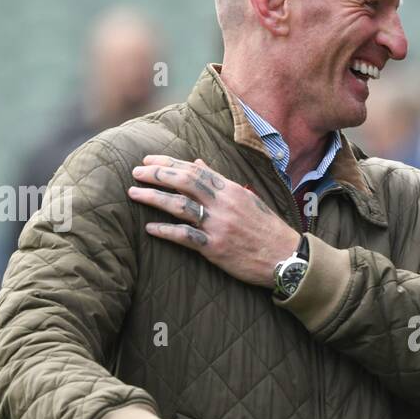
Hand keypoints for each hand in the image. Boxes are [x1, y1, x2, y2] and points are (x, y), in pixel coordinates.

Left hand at [128, 155, 301, 286]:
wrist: (285, 257)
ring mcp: (219, 226)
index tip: (148, 161)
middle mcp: (224, 204)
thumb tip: (198, 163)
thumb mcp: (247, 199)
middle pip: (184, 182)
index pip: (195, 169)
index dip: (169, 163)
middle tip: (136, 173)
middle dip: (156, 175)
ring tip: (134, 194)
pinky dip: (166, 231)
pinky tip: (150, 228)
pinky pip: (185, 237)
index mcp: (231, 190)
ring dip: (154, 198)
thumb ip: (220, 182)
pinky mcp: (216, 248)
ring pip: (180, 206)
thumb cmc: (266, 228)